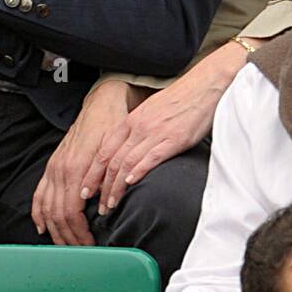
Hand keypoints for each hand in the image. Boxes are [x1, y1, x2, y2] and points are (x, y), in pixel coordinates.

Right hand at [31, 81, 136, 244]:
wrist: (100, 106)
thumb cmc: (111, 127)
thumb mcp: (114, 150)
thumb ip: (104, 176)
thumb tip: (98, 204)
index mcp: (76, 168)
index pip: (72, 212)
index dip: (80, 233)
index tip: (91, 245)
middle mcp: (60, 170)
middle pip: (58, 215)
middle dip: (69, 238)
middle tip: (83, 251)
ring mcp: (53, 169)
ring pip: (47, 209)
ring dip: (55, 231)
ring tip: (66, 246)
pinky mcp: (51, 166)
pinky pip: (39, 195)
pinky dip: (38, 214)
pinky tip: (42, 227)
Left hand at [91, 39, 253, 213]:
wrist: (204, 86)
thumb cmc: (181, 99)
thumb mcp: (152, 112)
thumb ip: (139, 129)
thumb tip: (131, 150)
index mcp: (133, 119)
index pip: (105, 150)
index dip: (93, 172)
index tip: (87, 189)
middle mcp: (139, 126)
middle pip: (112, 160)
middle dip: (102, 186)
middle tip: (98, 206)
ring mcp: (155, 133)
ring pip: (127, 163)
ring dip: (116, 188)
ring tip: (112, 204)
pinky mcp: (172, 139)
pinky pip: (150, 158)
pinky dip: (138, 173)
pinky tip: (131, 184)